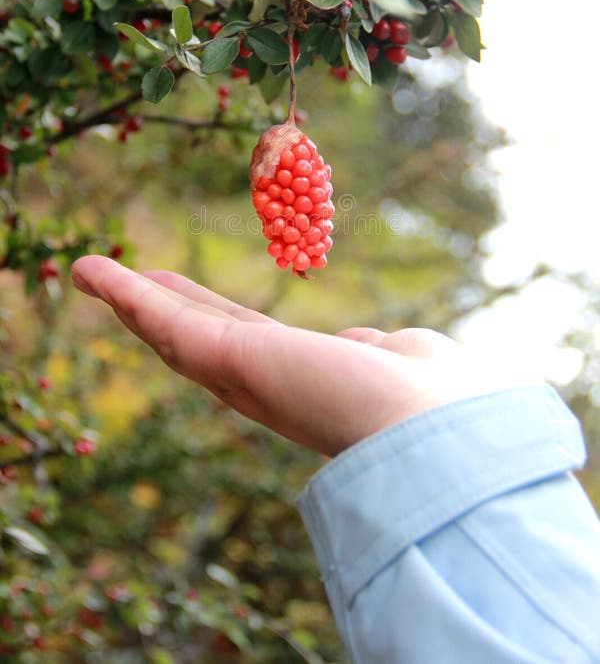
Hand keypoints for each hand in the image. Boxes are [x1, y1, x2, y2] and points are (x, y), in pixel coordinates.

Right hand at [71, 256, 524, 456]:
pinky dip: (122, 293)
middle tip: (132, 283)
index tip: (198, 304)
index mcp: (304, 383)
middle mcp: (265, 385)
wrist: (436, 435)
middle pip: (199, 336)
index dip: (218, 322)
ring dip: (130, 298)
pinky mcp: (227, 360)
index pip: (249, 345)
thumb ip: (378, 352)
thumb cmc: (436, 406)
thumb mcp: (404, 360)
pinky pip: (164, 320)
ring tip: (94, 273)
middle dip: (165, 307)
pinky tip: (91, 269)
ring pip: (171, 329)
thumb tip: (365, 346)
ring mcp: (242, 376)